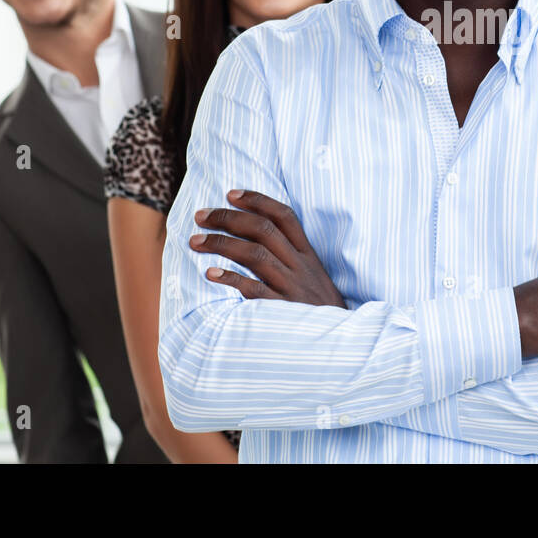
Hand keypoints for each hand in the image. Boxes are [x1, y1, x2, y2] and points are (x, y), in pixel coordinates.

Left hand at [189, 189, 346, 308]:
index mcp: (308, 255)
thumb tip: (255, 238)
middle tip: (200, 216)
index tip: (230, 194)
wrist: (342, 344)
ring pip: (255, 254)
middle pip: (263, 230)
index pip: (284, 216)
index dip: (257, 200)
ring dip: (222, 244)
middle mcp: (300, 266)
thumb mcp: (314, 277)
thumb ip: (291, 258)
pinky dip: (231, 279)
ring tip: (196, 241)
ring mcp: (291, 288)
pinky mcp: (281, 310)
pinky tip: (210, 274)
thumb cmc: (319, 309)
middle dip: (229, 218)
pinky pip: (254, 290)